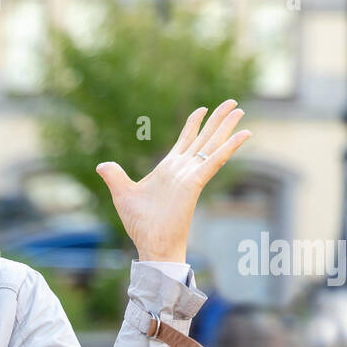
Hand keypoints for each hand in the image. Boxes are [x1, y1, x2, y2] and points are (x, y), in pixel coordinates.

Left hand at [95, 99, 251, 262]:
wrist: (151, 244)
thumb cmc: (141, 225)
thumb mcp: (122, 194)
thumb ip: (114, 176)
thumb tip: (102, 166)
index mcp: (168, 169)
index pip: (185, 140)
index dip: (194, 124)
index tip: (203, 109)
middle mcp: (183, 169)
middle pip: (204, 138)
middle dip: (217, 120)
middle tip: (233, 102)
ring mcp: (191, 175)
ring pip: (212, 145)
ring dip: (226, 127)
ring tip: (240, 109)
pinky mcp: (196, 183)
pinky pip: (215, 161)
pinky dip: (229, 147)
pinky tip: (244, 134)